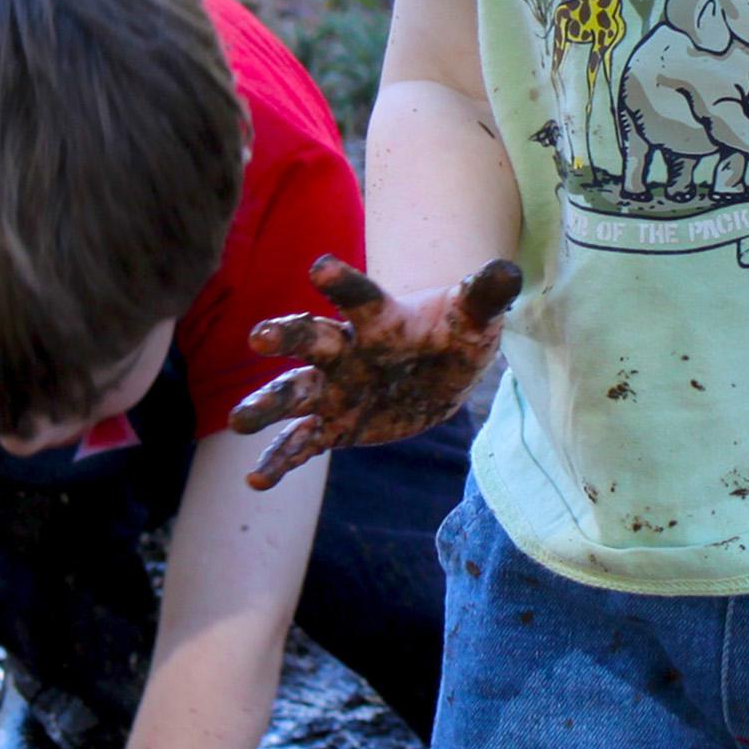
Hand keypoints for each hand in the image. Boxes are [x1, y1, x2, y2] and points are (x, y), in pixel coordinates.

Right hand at [231, 254, 520, 489]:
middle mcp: (347, 351)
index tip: (320, 266)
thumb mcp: (475, 318)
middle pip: (312, 340)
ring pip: (293, 395)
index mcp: (381, 319)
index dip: (343, 282)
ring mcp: (335, 390)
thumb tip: (509, 270)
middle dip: (287, 337)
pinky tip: (257, 481)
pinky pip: (301, 444)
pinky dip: (279, 461)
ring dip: (266, 406)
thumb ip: (485, 296)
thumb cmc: (453, 333)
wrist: (437, 368)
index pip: (361, 298)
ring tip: (239, 421)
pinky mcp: (334, 426)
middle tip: (260, 337)